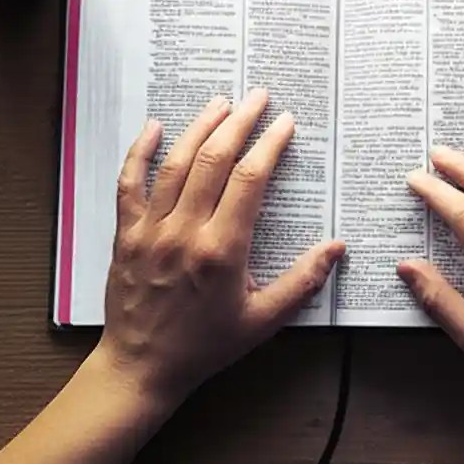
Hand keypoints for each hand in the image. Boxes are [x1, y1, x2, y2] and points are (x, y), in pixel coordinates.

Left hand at [97, 89, 344, 405]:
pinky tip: (154, 127)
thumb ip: (302, 282)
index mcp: (221, 250)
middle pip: (214, 160)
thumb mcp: (264, 321)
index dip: (269, 145)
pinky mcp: (127, 235)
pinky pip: (130, 184)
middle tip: (258, 96)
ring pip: (175, 164)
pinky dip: (140, 152)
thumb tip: (337, 248)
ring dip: (200, 127)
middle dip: (239, 122)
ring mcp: (151, 230)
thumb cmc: (206, 346)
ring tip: (220, 102)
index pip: (249, 180)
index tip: (285, 123)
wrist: (143, 367)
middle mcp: (184, 232)